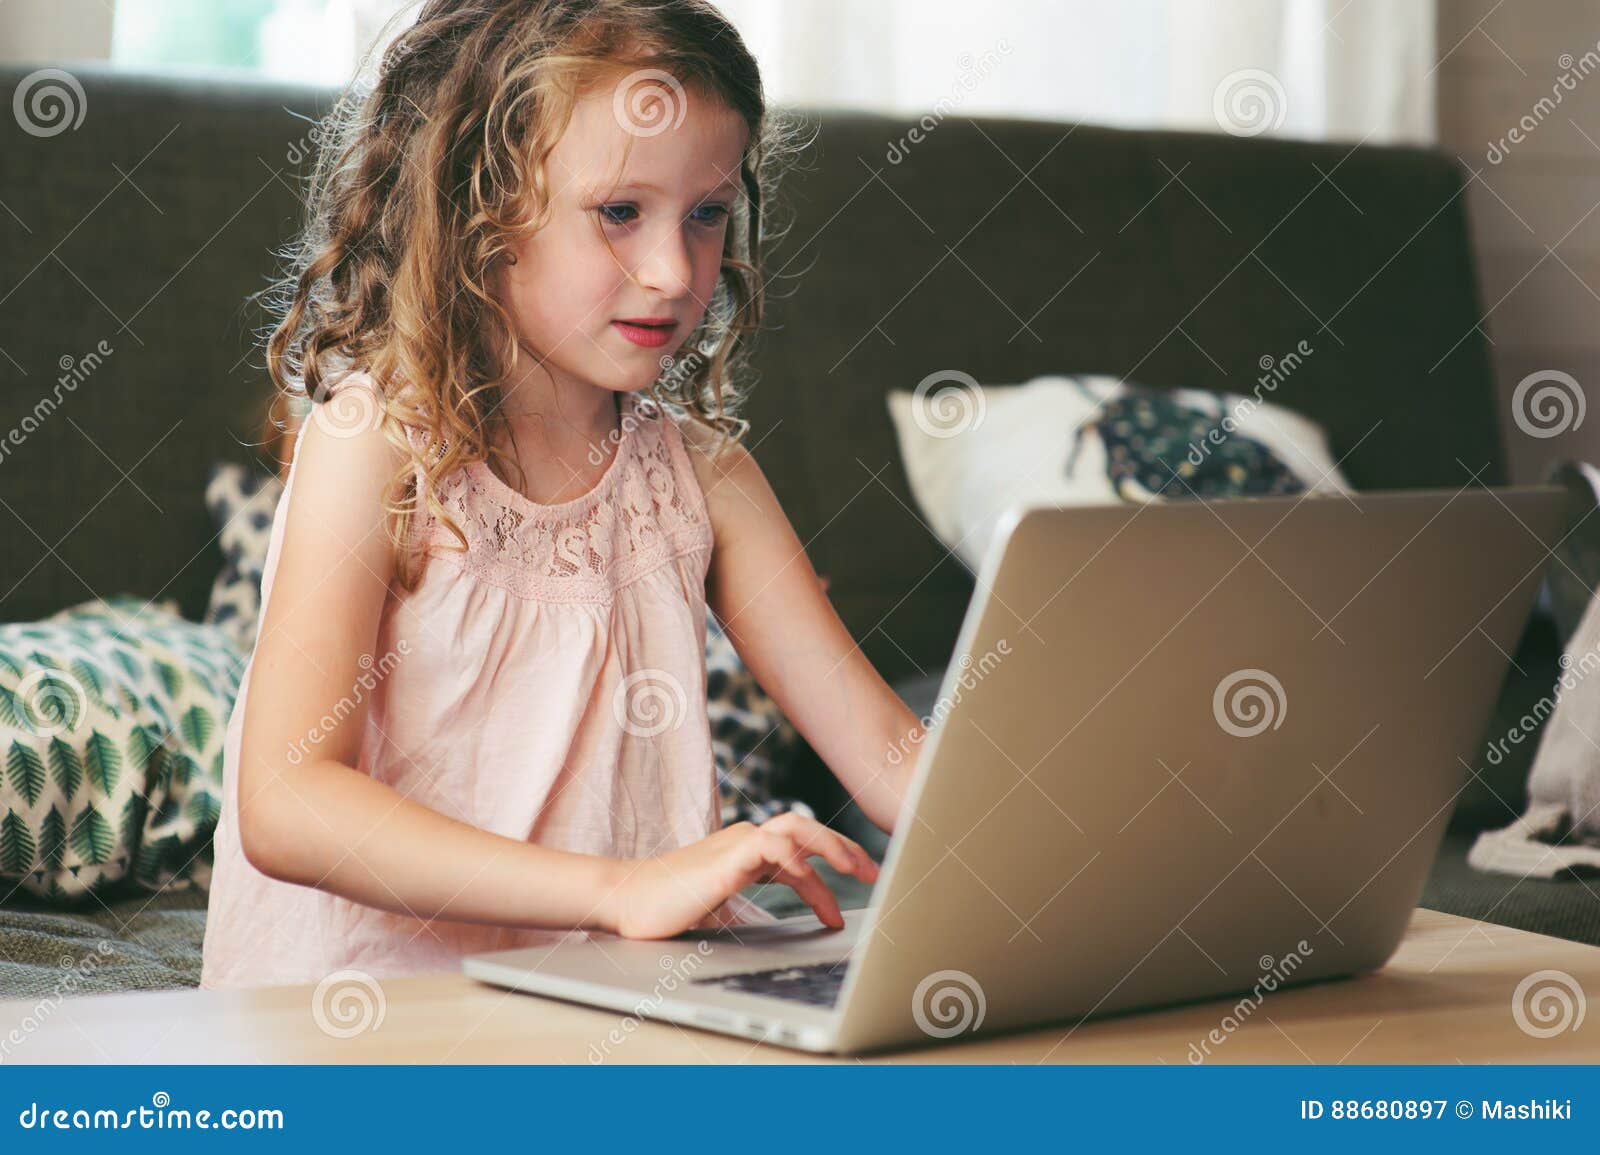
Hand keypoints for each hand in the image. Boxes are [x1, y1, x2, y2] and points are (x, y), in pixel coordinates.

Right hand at [600, 812, 879, 939]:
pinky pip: (771, 847)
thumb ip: (752, 902)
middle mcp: (747, 841)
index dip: (832, 863)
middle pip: (807, 829)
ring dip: (832, 848)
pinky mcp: (727, 858)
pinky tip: (811, 880)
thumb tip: (783, 923)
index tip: (856, 884)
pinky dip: (796, 861)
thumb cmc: (669, 906)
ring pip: (797, 831)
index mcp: (748, 851)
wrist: (627, 902)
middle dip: (844, 848)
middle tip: (871, 872)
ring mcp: (738, 845)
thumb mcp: (722, 905)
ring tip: (855, 873)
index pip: (802, 847)